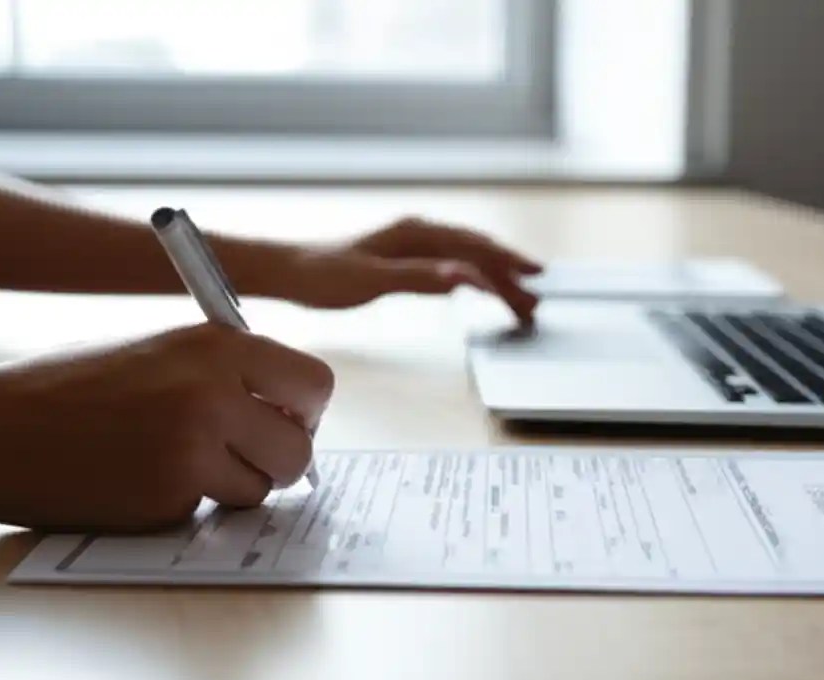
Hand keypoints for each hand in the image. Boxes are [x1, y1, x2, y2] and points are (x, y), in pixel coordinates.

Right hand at [0, 324, 333, 530]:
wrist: (0, 428)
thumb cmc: (82, 385)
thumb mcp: (167, 350)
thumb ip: (233, 373)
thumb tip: (298, 411)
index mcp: (218, 345)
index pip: (315, 383)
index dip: (305, 408)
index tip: (286, 417)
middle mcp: (214, 393)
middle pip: (302, 447)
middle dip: (283, 458)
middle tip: (250, 454)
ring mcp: (193, 449)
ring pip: (264, 487)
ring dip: (237, 484)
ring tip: (184, 461)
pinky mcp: (170, 496)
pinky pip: (213, 509)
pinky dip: (192, 502)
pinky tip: (146, 477)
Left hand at [263, 217, 543, 323]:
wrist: (288, 270)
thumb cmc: (324, 275)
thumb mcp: (374, 281)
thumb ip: (422, 279)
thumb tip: (467, 278)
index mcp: (418, 234)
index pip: (475, 249)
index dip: (508, 264)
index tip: (534, 281)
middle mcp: (420, 232)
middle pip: (477, 253)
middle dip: (509, 276)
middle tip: (535, 304)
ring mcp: (413, 243)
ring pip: (466, 258)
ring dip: (495, 278)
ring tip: (520, 300)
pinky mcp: (405, 256)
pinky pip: (452, 264)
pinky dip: (474, 276)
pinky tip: (480, 288)